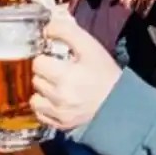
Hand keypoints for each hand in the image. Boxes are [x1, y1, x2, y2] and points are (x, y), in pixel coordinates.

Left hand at [29, 15, 121, 131]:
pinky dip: (45, 107)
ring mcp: (59, 113)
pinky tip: (56, 100)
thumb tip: (47, 28)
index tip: (55, 59)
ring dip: (43, 91)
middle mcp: (60, 97)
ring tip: (57, 86)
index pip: (38, 63)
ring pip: (35, 98)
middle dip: (45, 73)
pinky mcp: (61, 125)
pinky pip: (40, 114)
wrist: (121, 102)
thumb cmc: (105, 73)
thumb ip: (67, 32)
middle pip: (35, 79)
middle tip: (59, 71)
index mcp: (66, 76)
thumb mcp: (90, 46)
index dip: (46, 58)